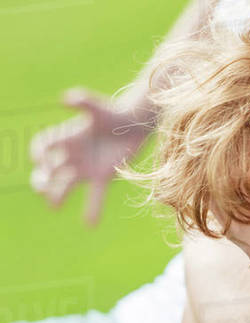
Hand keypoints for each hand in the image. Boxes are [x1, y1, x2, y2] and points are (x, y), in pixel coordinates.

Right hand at [30, 89, 149, 223]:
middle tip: (42, 187)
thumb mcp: (97, 106)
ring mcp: (87, 166)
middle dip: (42, 179)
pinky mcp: (103, 176)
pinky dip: (92, 209)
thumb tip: (64, 99)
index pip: (44, 146)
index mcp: (68, 137)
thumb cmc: (116, 112)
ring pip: (66, 185)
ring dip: (57, 195)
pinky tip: (90, 223)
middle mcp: (74, 154)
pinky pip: (95, 195)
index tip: (41, 159)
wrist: (137, 123)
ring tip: (54, 206)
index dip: (39, 153)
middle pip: (50, 170)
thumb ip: (82, 101)